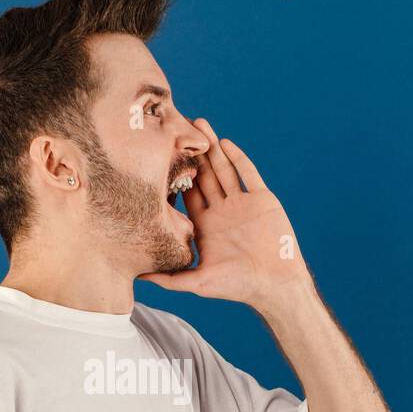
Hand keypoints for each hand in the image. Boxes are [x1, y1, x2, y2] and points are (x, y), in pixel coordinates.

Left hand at [138, 117, 314, 312]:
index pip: (187, 194)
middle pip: (204, 175)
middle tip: (176, 128)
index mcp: (206, 225)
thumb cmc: (237, 287)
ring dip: (212, 148)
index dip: (175, 175)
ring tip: (199, 124)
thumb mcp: (197, 282)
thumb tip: (137, 278)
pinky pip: (249, 174)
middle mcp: (223, 210)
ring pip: (224, 169)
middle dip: (192, 153)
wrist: (275, 285)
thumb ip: (169, 279)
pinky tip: (225, 144)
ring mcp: (242, 202)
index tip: (158, 156)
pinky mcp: (262, 199)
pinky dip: (238, 159)